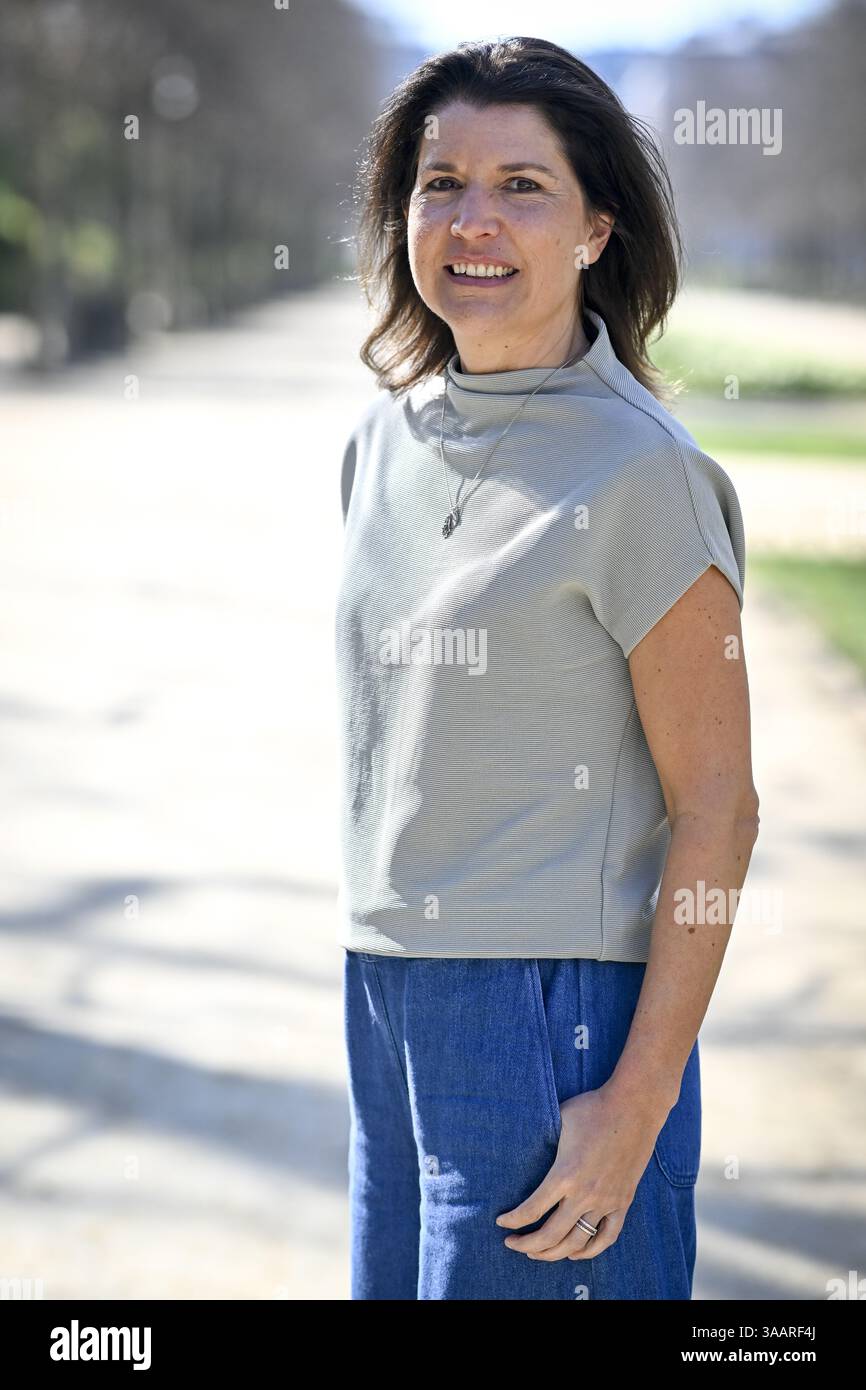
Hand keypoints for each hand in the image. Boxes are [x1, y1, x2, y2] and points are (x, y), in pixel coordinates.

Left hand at [494, 1081, 669, 1260]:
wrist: (635, 1107)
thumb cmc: (593, 1108)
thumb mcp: (559, 1119)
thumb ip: (541, 1137)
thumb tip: (518, 1141)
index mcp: (565, 1174)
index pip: (532, 1210)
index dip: (513, 1221)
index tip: (501, 1223)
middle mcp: (585, 1194)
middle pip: (551, 1235)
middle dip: (528, 1245)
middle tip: (513, 1244)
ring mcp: (607, 1201)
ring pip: (577, 1243)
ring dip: (554, 1253)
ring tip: (538, 1253)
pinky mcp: (623, 1202)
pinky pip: (607, 1237)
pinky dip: (590, 1251)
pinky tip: (575, 1253)